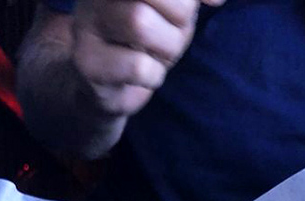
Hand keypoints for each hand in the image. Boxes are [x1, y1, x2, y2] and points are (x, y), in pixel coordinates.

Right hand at [70, 0, 224, 116]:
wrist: (107, 88)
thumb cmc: (146, 41)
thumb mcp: (173, 9)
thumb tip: (218, 0)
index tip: (215, 3)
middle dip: (181, 14)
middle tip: (178, 32)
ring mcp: (86, 25)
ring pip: (139, 21)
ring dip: (168, 46)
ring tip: (163, 56)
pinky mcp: (87, 63)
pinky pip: (137, 66)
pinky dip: (154, 76)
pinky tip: (147, 76)